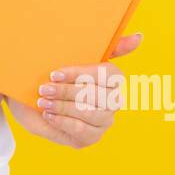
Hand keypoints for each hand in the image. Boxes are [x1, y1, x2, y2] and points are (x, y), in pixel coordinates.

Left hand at [5, 32, 143, 148]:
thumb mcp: (75, 56)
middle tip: (44, 88)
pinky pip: (81, 130)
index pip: (107, 75)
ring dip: (63, 107)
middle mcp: (114, 100)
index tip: (55, 74)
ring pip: (89, 113)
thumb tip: (140, 37)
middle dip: (67, 91)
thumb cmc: (58, 77)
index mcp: (113, 79)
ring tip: (44, 102)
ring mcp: (104, 121)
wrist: (35, 100)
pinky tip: (48, 115)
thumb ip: (110, 46)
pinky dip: (62, 122)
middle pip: (96, 95)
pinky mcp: (91, 137)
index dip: (80, 74)